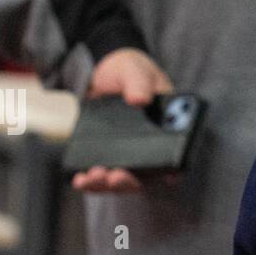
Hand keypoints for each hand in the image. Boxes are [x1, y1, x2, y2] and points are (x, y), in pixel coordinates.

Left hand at [71, 47, 175, 193]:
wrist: (102, 72)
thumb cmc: (129, 69)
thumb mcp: (136, 70)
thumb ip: (139, 82)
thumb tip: (139, 99)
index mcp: (167, 125)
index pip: (175, 153)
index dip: (173, 170)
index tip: (166, 178)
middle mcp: (150, 144)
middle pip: (146, 175)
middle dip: (129, 181)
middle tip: (115, 176)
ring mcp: (128, 152)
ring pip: (123, 180)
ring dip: (107, 185)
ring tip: (91, 178)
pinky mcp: (107, 154)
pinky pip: (102, 175)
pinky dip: (91, 181)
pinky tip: (80, 179)